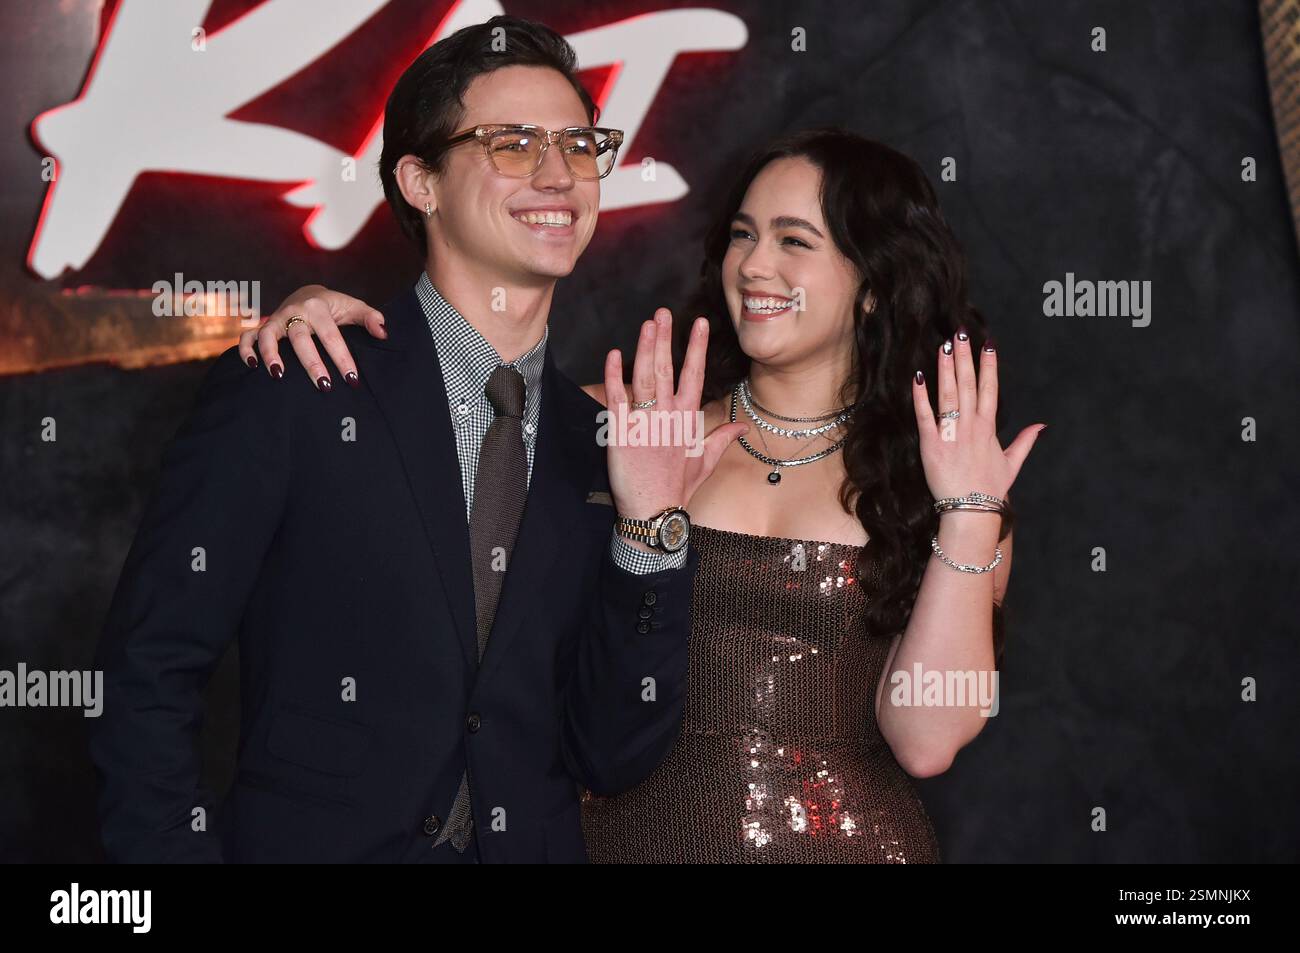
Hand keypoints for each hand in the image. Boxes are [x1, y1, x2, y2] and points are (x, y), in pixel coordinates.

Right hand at [239, 285, 384, 389]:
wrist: (307, 294)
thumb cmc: (334, 307)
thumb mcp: (353, 307)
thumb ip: (370, 318)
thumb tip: (383, 332)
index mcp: (318, 307)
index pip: (332, 335)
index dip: (342, 357)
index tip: (352, 379)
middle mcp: (294, 312)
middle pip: (301, 339)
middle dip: (312, 363)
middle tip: (324, 386)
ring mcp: (276, 320)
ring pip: (269, 335)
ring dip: (271, 355)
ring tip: (279, 376)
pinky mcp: (263, 327)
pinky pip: (247, 337)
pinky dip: (246, 349)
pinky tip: (252, 366)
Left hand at [602, 310, 747, 522]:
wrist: (653, 512)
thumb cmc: (678, 488)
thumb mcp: (704, 462)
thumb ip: (723, 438)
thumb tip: (744, 426)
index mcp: (687, 420)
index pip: (694, 376)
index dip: (696, 348)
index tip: (699, 323)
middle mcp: (667, 417)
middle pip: (667, 371)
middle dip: (666, 339)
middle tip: (663, 313)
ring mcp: (643, 423)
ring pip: (645, 379)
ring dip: (645, 350)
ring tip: (646, 324)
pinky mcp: (620, 433)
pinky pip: (616, 399)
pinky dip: (614, 377)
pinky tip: (613, 355)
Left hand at [911, 329, 1043, 505]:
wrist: (971, 512)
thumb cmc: (989, 490)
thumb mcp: (1011, 464)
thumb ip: (1024, 442)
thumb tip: (1042, 426)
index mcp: (989, 428)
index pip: (990, 390)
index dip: (989, 366)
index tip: (988, 344)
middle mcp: (971, 427)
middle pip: (969, 385)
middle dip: (965, 358)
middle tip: (961, 333)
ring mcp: (951, 435)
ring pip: (949, 395)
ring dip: (946, 369)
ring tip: (943, 346)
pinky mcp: (931, 445)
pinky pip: (925, 416)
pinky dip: (921, 397)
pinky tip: (918, 377)